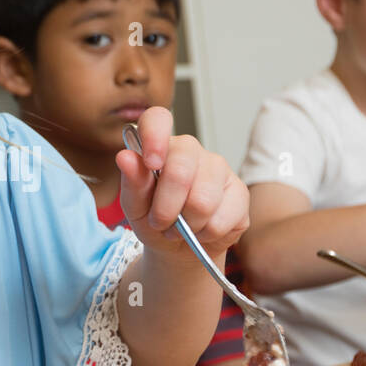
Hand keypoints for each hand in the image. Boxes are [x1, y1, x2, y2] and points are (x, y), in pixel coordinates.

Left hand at [114, 106, 249, 261]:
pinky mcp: (240, 193)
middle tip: (160, 222)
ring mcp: (219, 169)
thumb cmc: (154, 220)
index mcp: (161, 146)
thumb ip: (132, 182)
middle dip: (165, 209)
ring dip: (186, 226)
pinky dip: (206, 234)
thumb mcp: (134, 207)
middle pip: (181, 171)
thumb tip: (125, 157)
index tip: (151, 163)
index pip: (158, 119)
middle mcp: (192, 151)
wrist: (178, 247)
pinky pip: (221, 220)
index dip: (154, 137)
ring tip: (181, 229)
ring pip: (203, 201)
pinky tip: (202, 231)